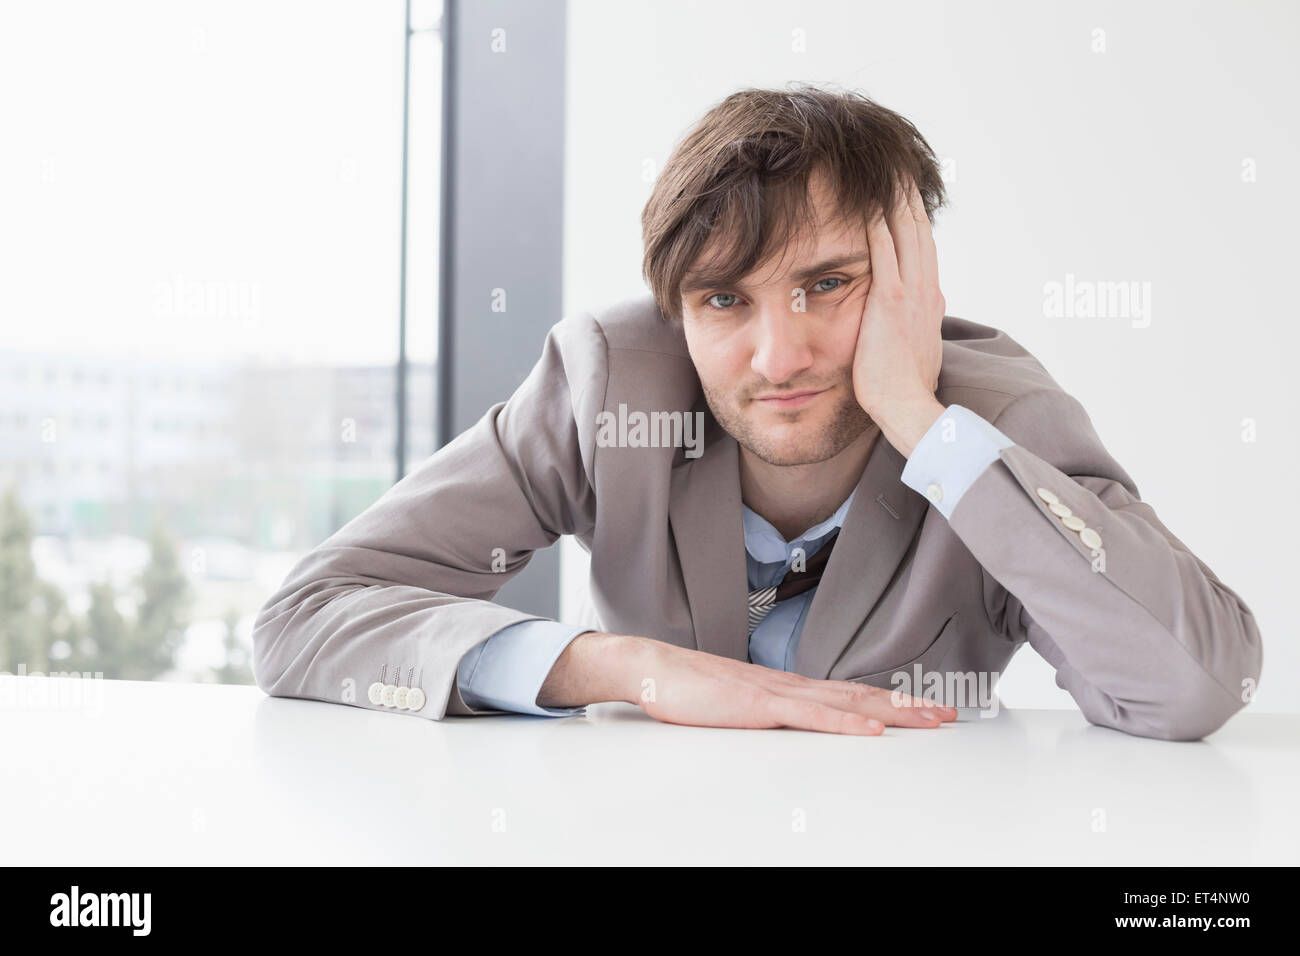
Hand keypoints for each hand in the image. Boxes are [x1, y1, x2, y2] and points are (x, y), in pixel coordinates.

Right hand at [540, 632, 957, 734]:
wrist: (653, 667)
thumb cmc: (688, 687)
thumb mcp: (737, 704)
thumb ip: (767, 712)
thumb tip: (792, 724)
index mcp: (788, 686)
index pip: (850, 694)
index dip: (890, 701)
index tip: (925, 708)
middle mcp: (791, 685)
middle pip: (861, 695)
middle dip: (908, 706)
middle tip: (950, 714)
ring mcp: (778, 694)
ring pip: (847, 703)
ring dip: (892, 713)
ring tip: (930, 720)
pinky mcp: (759, 706)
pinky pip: (810, 717)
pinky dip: (845, 722)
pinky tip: (871, 730)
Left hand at [851, 177, 946, 453]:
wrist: (906, 407)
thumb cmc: (903, 388)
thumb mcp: (915, 350)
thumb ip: (914, 325)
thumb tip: (920, 315)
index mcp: (931, 301)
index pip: (923, 248)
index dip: (914, 218)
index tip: (904, 194)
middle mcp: (927, 290)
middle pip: (919, 230)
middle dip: (907, 197)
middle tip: (897, 165)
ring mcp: (911, 294)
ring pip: (906, 233)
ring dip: (896, 200)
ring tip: (886, 170)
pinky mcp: (891, 301)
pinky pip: (885, 253)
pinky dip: (879, 226)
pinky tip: (869, 204)